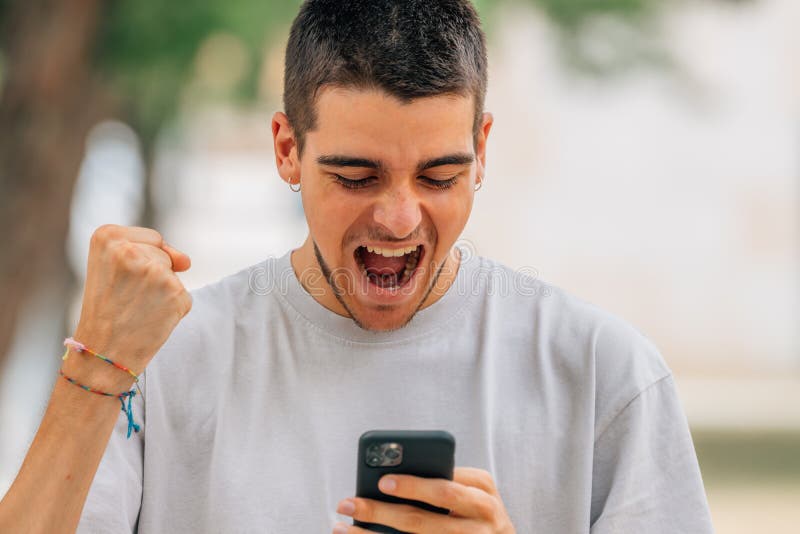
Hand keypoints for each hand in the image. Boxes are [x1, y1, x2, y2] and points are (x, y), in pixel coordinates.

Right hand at [68, 224, 191, 384]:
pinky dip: (173, 307)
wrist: (103, 353)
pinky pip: (183, 294)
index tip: (119, 280)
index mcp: (107, 236)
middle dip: (152, 275)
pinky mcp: (174, 292)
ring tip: (137, 308)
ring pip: (174, 274)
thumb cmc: (107, 310)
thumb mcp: (112, 267)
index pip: (153, 238)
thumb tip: (186, 262)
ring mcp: (154, 271)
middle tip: (126, 298)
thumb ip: (153, 250)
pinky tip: (151, 318)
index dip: (142, 262)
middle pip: (163, 254)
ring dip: (162, 291)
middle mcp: (130, 249)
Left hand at [333, 467, 515, 533]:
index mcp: (483, 495)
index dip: (413, 487)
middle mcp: (478, 525)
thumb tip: (393, 477)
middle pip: (423, 522)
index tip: (382, 482)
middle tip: (350, 503)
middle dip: (382, 512)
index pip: (444, 491)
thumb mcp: (477, 488)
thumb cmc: (480, 508)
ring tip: (342, 528)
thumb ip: (449, 479)